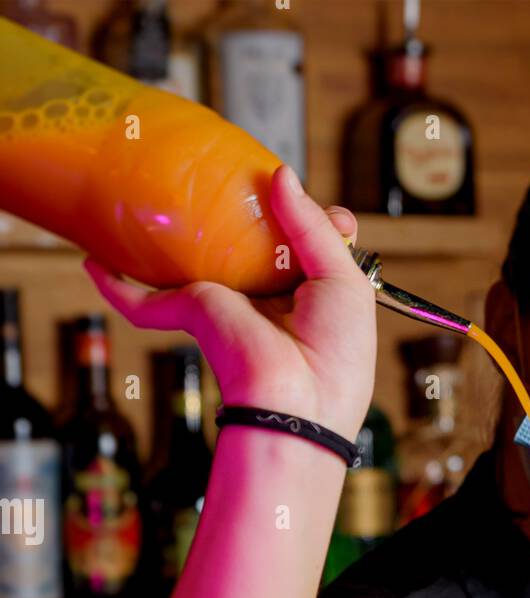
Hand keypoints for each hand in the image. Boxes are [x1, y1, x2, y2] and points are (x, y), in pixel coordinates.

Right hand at [83, 166, 376, 441]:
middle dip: (237, 212)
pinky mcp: (194, 313)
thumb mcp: (345, 281)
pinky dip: (116, 287)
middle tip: (235, 175)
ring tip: (159, 194)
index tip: (304, 198)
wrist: (301, 402)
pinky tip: (98, 264)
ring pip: (190, 264)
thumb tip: (280, 176)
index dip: (301, 217)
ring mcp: (224, 305)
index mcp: (304, 297)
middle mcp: (262, 300)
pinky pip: (143, 302)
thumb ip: (315, 226)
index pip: (297, 247)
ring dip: (170, 238)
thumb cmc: (334, 354)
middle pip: (243, 246)